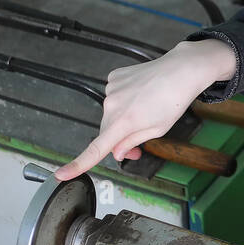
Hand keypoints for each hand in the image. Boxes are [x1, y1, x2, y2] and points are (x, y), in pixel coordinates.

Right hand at [53, 39, 236, 180]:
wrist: (182, 70)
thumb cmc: (174, 101)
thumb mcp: (157, 129)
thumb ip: (132, 142)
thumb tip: (116, 152)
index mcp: (124, 122)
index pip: (97, 148)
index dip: (78, 163)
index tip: (61, 174)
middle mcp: (112, 105)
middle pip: (106, 131)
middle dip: (119, 140)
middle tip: (138, 146)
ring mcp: (111, 89)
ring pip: (111, 113)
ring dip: (123, 117)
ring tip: (147, 108)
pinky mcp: (114, 77)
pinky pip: (115, 95)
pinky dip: (125, 99)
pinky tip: (141, 94)